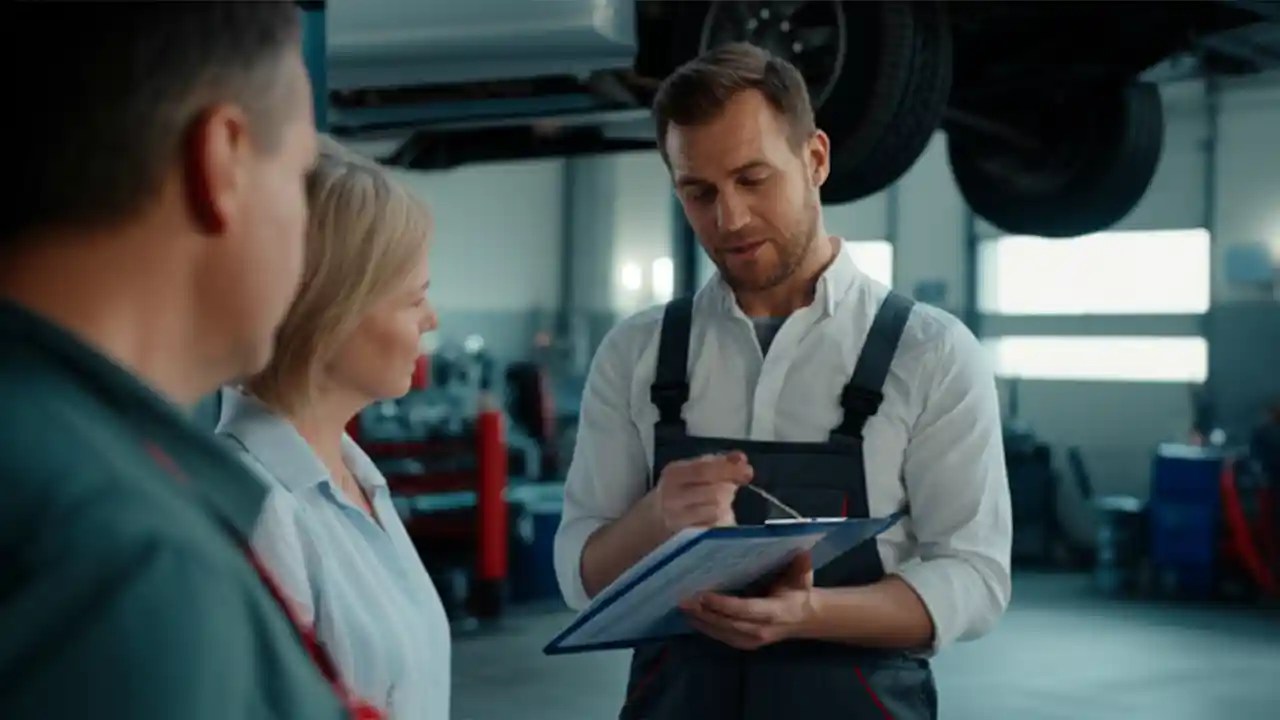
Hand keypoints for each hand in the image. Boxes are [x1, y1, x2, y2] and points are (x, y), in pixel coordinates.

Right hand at [653, 451, 753, 532]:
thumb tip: (740, 458)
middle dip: (727, 491)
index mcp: (674, 475)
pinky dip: (720, 524)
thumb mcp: (691, 471)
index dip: (729, 470)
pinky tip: (715, 521)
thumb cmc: (678, 492)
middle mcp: (673, 498)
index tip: (747, 472)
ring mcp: (677, 522)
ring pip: (716, 513)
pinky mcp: (686, 541)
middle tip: (728, 491)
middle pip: (715, 493)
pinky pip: (714, 530)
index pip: (704, 470)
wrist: (652, 522)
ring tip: (718, 506)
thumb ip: (717, 463)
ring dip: (724, 508)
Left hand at [680, 552, 816, 650]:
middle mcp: (761, 630)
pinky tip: (690, 617)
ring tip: (682, 607)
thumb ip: (801, 564)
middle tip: (683, 600)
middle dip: (704, 613)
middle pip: (728, 624)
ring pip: (722, 633)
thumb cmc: (799, 592)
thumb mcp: (803, 577)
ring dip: (700, 621)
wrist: (804, 619)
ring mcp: (752, 640)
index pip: (745, 610)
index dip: (724, 605)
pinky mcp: (743, 644)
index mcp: (775, 612)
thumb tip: (801, 549)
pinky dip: (705, 628)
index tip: (704, 595)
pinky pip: (721, 637)